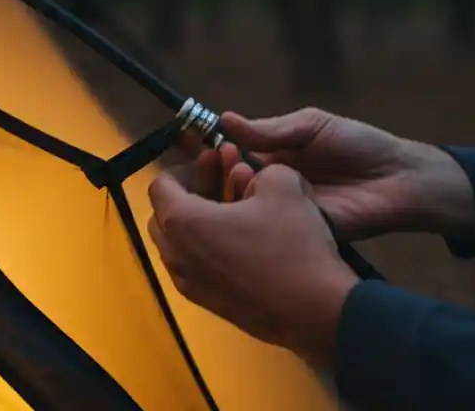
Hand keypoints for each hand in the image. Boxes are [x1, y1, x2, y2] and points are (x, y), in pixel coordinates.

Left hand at [148, 163, 358, 367]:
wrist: (313, 312)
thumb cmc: (292, 244)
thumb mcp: (283, 185)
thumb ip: (259, 169)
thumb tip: (249, 177)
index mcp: (183, 222)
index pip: (161, 185)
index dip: (186, 167)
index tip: (213, 162)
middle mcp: (175, 255)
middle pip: (162, 214)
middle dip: (187, 193)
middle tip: (221, 182)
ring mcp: (188, 284)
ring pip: (176, 242)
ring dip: (196, 221)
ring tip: (233, 210)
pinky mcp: (206, 303)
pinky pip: (192, 266)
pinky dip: (205, 248)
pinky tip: (242, 241)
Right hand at [220, 108, 474, 239]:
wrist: (398, 180)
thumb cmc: (358, 145)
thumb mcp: (311, 126)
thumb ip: (270, 129)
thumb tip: (224, 119)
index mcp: (273, 155)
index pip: (232, 154)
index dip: (212, 152)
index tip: (193, 146)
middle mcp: (272, 184)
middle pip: (232, 184)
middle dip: (220, 175)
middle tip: (217, 167)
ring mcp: (283, 211)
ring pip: (246, 208)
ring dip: (235, 197)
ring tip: (236, 184)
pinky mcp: (296, 234)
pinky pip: (270, 230)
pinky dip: (256, 223)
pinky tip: (245, 215)